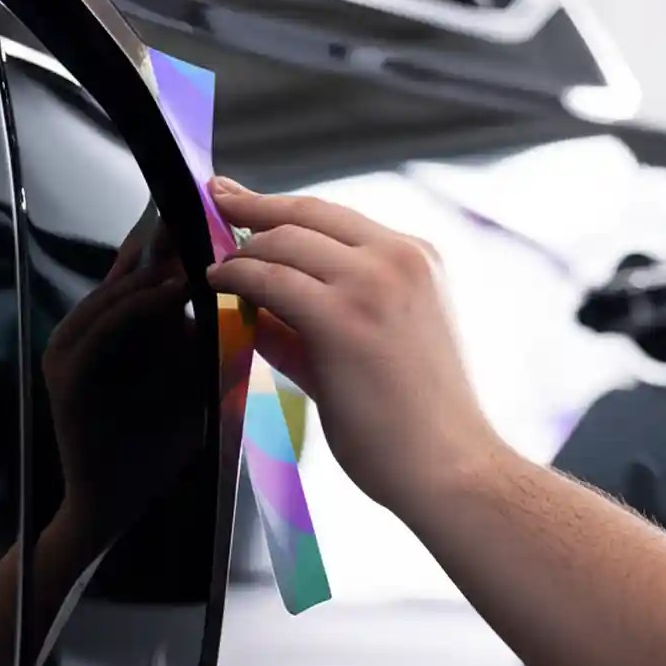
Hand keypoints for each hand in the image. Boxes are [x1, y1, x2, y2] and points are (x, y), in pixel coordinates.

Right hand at [42, 217, 202, 543]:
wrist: (114, 503)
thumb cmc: (157, 443)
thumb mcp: (196, 382)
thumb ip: (212, 339)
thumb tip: (254, 294)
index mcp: (117, 326)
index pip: (145, 268)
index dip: (178, 239)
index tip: (219, 212)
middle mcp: (88, 328)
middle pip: (127, 269)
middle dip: (166, 241)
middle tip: (208, 209)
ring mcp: (70, 349)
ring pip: (114, 293)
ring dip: (155, 268)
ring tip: (196, 243)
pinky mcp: (64, 374)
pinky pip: (100, 329)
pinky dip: (136, 308)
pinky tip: (173, 292)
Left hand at [205, 177, 500, 511]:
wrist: (452, 471)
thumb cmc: (416, 423)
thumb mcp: (371, 346)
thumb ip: (314, 321)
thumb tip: (256, 308)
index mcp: (417, 258)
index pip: (333, 215)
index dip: (277, 203)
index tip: (238, 195)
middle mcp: (400, 258)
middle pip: (305, 214)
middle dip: (250, 208)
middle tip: (213, 204)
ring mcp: (374, 283)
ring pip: (283, 241)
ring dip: (240, 253)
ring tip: (214, 268)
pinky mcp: (344, 317)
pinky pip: (270, 280)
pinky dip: (236, 278)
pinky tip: (217, 284)